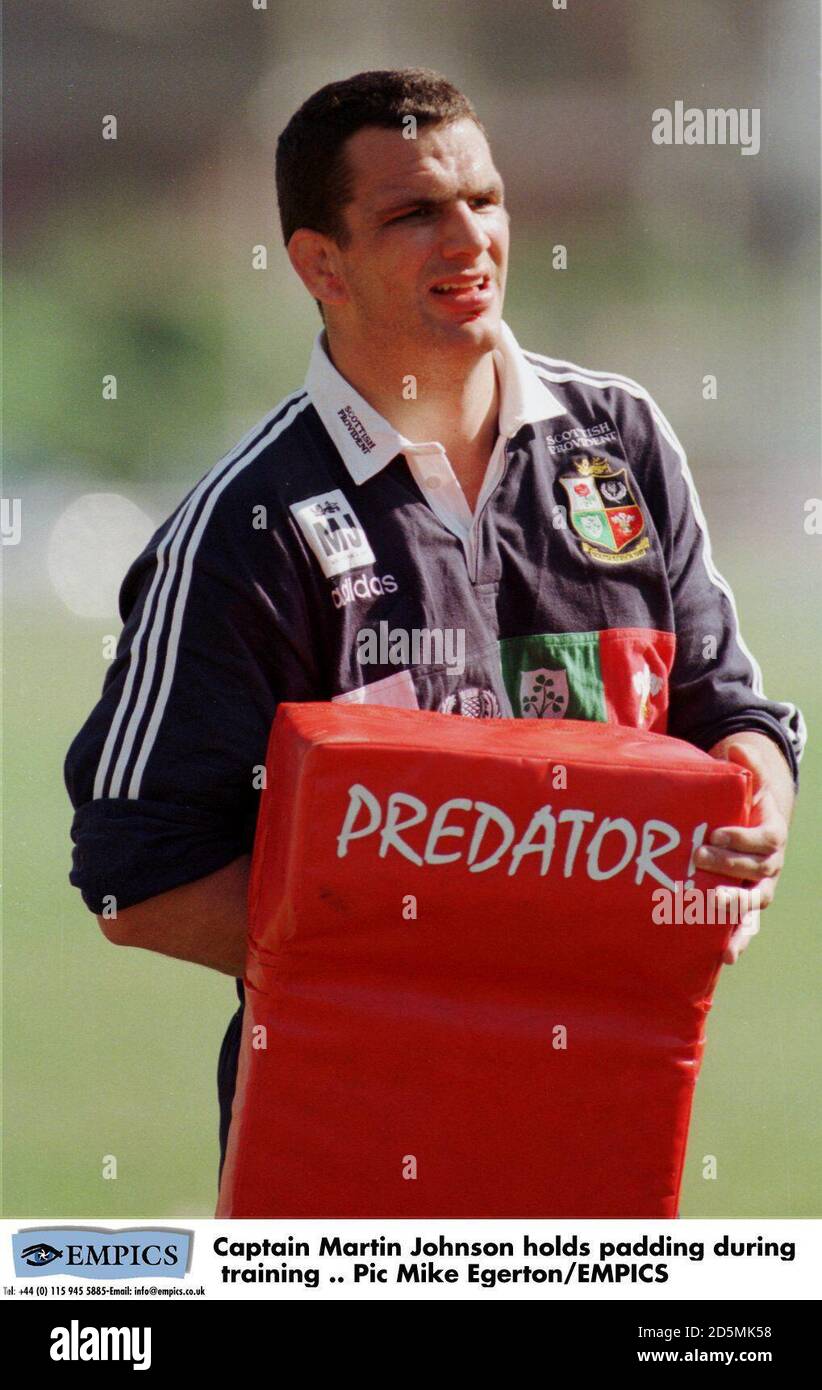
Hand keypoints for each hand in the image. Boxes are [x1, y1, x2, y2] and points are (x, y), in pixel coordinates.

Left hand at [694, 735, 791, 964]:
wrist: (755, 824)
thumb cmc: (745, 802)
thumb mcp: (749, 780)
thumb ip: (746, 764)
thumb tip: (735, 747)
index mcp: (773, 834)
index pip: (765, 839)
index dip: (742, 838)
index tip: (715, 833)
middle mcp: (770, 864)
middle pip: (756, 870)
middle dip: (728, 867)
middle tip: (697, 858)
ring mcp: (759, 887)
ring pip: (754, 903)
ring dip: (737, 914)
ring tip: (717, 917)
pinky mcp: (745, 905)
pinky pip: (745, 925)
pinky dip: (737, 939)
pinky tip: (724, 956)